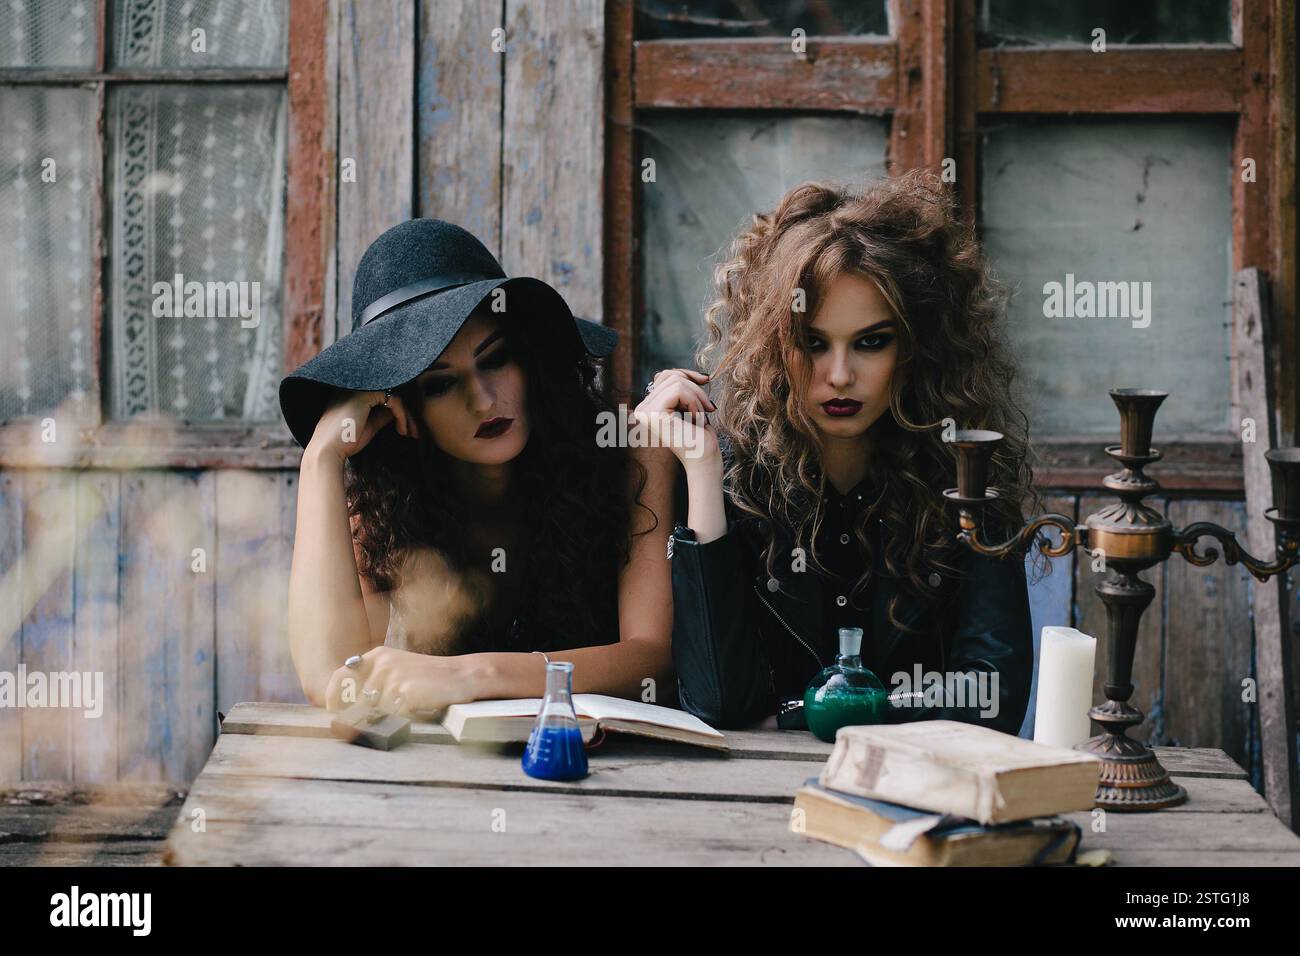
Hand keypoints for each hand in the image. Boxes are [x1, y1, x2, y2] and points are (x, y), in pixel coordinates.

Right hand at [307, 388, 419, 462]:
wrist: (328, 451)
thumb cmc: (345, 442)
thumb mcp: (369, 426)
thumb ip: (381, 416)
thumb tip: (397, 413)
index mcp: (352, 392)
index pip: (383, 395)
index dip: (398, 411)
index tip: (406, 429)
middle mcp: (355, 386)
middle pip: (391, 394)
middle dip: (407, 413)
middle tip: (415, 432)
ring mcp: (358, 388)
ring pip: (394, 397)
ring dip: (407, 416)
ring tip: (411, 433)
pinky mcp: (365, 395)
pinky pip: (393, 400)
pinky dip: (402, 415)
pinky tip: (402, 430)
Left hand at [324, 646, 473, 716]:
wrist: (462, 676)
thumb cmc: (429, 679)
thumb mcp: (397, 671)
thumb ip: (372, 683)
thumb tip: (344, 708)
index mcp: (377, 656)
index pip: (340, 676)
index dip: (333, 697)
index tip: (334, 711)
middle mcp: (382, 663)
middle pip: (357, 700)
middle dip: (364, 714)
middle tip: (381, 716)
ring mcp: (393, 677)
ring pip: (375, 711)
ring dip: (388, 717)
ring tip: (408, 707)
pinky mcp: (405, 692)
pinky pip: (393, 717)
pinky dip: (402, 719)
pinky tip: (417, 710)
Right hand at [632, 369, 719, 467]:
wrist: (704, 460)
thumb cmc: (701, 437)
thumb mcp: (690, 405)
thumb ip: (682, 388)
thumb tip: (691, 374)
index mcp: (648, 406)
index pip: (665, 375)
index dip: (688, 376)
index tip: (705, 383)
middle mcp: (642, 409)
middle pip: (671, 376)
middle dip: (695, 388)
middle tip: (707, 409)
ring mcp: (645, 412)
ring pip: (676, 381)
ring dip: (696, 397)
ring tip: (700, 416)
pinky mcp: (654, 414)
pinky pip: (678, 390)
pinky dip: (694, 402)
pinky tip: (696, 419)